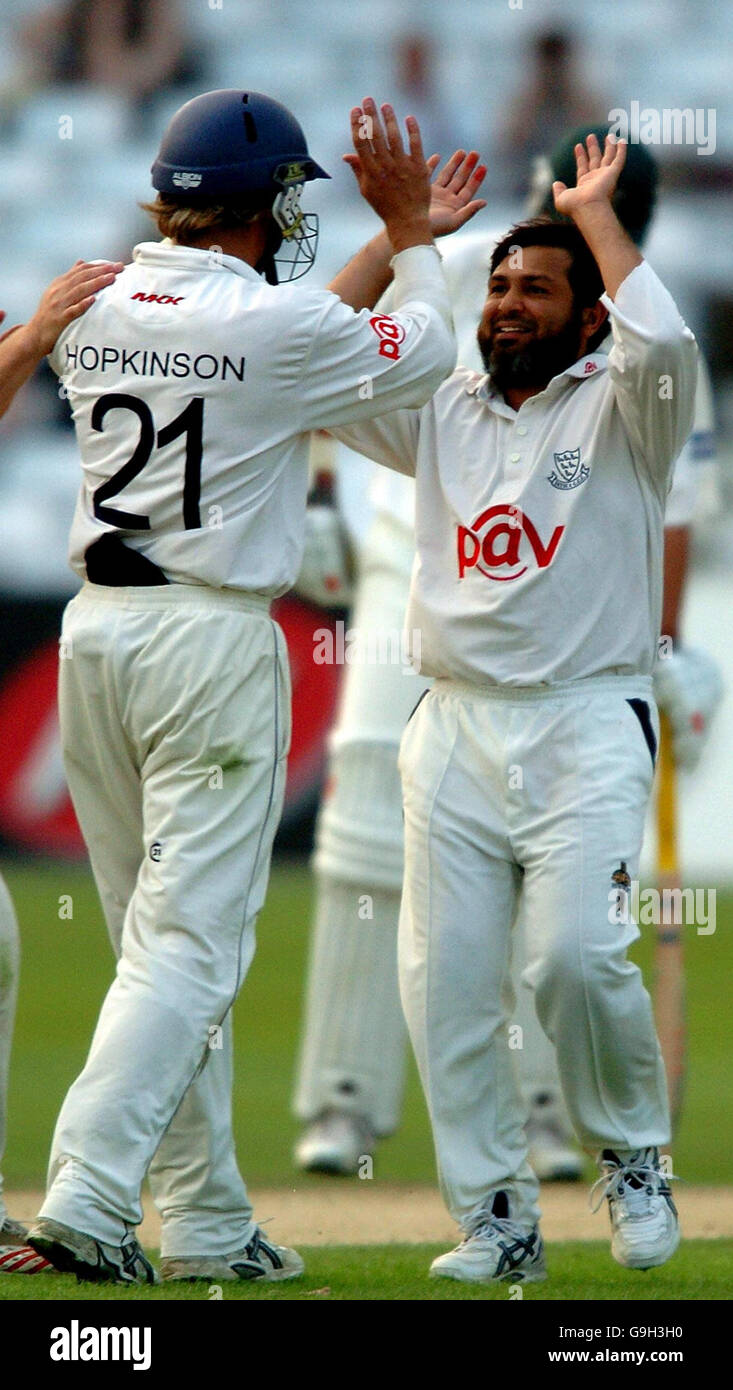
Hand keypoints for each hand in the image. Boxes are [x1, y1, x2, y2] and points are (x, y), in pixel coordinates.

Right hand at [24, 259, 123, 356]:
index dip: (98, 265)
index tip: (114, 264)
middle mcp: (59, 291)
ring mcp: (59, 304)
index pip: (81, 270)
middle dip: (101, 270)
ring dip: (96, 283)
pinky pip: (73, 310)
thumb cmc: (50, 314)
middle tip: (118, 267)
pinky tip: (94, 299)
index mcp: (60, 283)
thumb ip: (70, 278)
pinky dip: (83, 304)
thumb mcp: (57, 291)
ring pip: (79, 290)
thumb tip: (81, 262)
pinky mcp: (60, 318)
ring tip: (111, 278)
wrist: (36, 334)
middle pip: (82, 277)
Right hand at [343, 98, 431, 248]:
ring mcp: (402, 167)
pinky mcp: (418, 168)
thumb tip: (346, 155)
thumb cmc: (385, 207)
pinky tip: (408, 118)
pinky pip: (415, 145)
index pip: (361, 144)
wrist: (407, 222)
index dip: (357, 125)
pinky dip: (412, 130)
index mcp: (371, 173)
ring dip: (389, 119)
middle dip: (370, 115)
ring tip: (386, 105)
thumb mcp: (367, 190)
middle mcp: (385, 168)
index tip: (355, 110)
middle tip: (368, 99)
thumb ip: (359, 170)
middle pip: (376, 136)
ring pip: (394, 137)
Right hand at [427, 149, 486, 235]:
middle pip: (460, 180)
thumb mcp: (454, 222)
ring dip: (454, 163)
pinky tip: (437, 156)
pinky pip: (429, 174)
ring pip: (447, 175)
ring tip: (462, 152)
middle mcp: (446, 199)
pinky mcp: (422, 190)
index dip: (477, 179)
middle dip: (468, 166)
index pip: (469, 190)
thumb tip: (484, 202)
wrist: (410, 229)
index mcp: (455, 207)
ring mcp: (435, 194)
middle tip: (475, 153)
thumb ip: (469, 211)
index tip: (483, 166)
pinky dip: (433, 165)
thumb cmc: (433, 229)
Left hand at [552, 132, 626, 218]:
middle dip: (592, 148)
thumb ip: (558, 190)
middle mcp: (595, 180)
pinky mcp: (613, 173)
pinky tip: (622, 141)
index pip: (583, 167)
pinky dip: (621, 150)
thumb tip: (556, 183)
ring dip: (608, 146)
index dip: (580, 156)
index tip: (578, 146)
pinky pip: (619, 159)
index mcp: (584, 185)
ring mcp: (605, 176)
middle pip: (595, 160)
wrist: (588, 208)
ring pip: (608, 157)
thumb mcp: (561, 199)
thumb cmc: (575, 206)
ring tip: (608, 135)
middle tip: (590, 136)